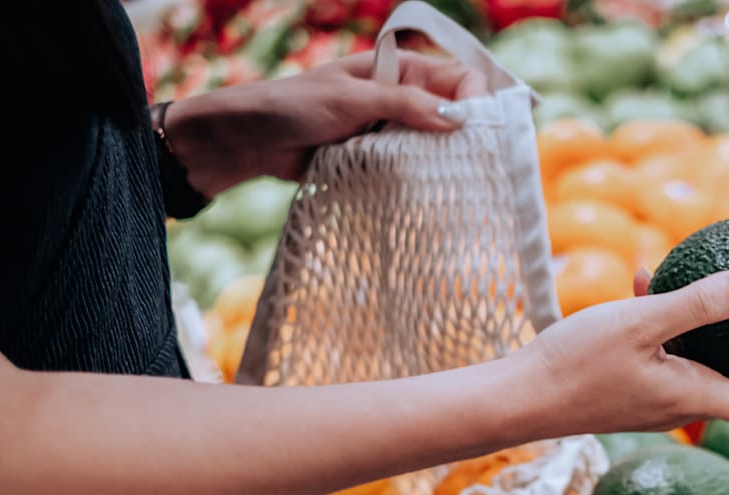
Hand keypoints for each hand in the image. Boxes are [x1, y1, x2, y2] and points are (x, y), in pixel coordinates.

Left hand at [164, 48, 486, 196]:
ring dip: (444, 160)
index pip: (455, 76)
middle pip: (451, 112)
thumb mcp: (351, 99)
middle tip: (481, 161)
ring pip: (433, 143)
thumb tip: (458, 119)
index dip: (474, 98)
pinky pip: (409, 167)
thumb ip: (404, 105)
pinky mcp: (375, 158)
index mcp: (395, 69)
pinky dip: (421, 178)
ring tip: (461, 180)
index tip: (479, 126)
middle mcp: (398, 97)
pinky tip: (432, 191)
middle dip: (467, 133)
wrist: (247, 141)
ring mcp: (387, 129)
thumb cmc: (293, 106)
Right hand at [512, 269, 728, 434]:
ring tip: (702, 274)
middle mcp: (680, 405)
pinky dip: (665, 319)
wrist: (514, 399)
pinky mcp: (627, 387)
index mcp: (693, 397)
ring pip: (700, 360)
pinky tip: (641, 278)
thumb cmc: (574, 364)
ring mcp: (653, 398)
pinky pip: (663, 352)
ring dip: (708, 321)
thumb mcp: (641, 322)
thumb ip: (700, 304)